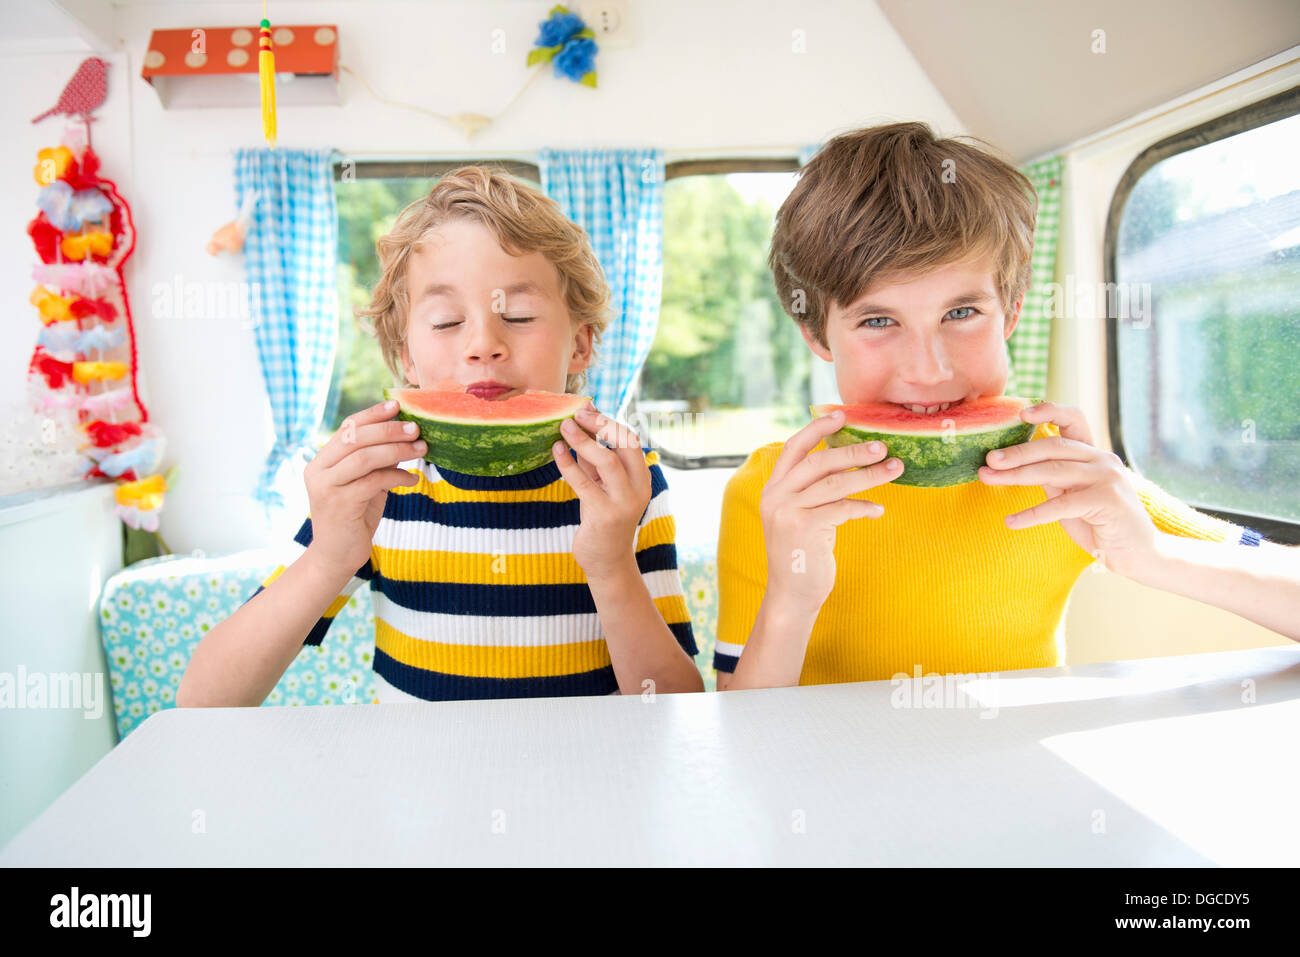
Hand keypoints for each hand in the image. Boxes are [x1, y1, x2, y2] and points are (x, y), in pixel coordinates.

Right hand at [303, 400, 422, 575]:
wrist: (338, 556)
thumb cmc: (355, 516)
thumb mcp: (366, 483)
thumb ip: (377, 461)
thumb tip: (406, 434)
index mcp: (322, 460)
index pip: (347, 427)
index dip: (372, 414)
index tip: (396, 404)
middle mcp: (318, 470)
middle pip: (355, 438)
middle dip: (389, 430)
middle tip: (416, 428)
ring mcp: (325, 487)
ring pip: (363, 457)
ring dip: (396, 450)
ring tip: (420, 448)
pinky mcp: (338, 505)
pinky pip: (372, 482)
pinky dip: (396, 476)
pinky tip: (411, 479)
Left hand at [551, 404, 651, 579]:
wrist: (607, 561)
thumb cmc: (603, 519)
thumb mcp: (602, 486)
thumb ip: (595, 459)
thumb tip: (583, 423)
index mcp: (642, 478)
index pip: (631, 440)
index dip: (608, 421)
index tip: (587, 409)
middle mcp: (638, 488)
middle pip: (624, 444)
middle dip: (599, 424)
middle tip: (575, 413)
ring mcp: (623, 502)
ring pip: (606, 461)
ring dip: (583, 440)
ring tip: (563, 427)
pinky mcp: (603, 515)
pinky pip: (583, 482)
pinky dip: (568, 463)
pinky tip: (556, 450)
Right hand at [759, 410, 900, 611]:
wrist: (791, 594)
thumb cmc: (803, 553)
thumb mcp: (799, 515)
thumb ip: (812, 490)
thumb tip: (847, 461)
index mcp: (773, 488)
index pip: (794, 447)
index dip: (818, 429)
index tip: (842, 415)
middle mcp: (776, 496)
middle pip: (818, 462)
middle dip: (853, 451)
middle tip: (883, 446)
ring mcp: (787, 512)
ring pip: (834, 483)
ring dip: (868, 475)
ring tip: (895, 468)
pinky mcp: (803, 530)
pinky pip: (841, 509)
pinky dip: (863, 507)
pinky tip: (877, 510)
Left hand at [978, 401, 1157, 576]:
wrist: (1139, 554)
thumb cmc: (1101, 525)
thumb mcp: (1071, 497)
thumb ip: (1053, 479)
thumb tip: (1016, 465)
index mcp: (1094, 454)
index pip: (1073, 420)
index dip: (1049, 411)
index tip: (1020, 413)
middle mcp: (1103, 460)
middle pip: (1053, 447)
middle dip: (1016, 453)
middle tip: (988, 459)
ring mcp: (1108, 479)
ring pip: (1053, 472)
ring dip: (1016, 476)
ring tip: (988, 479)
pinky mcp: (1107, 501)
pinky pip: (1061, 505)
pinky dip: (1032, 514)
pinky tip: (1011, 522)